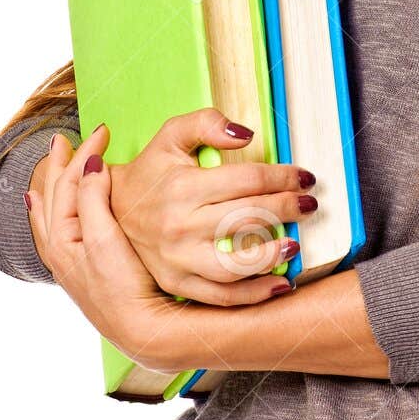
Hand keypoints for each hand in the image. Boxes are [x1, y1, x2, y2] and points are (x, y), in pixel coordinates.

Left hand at [26, 128, 188, 374]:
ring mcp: (68, 260)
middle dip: (59, 164)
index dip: (84, 154)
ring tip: (51, 168)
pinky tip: (48, 211)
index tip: (103, 133)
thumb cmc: (121, 287)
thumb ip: (92, 199)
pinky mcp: (82, 269)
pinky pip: (56, 230)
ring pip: (51, 212)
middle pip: (52, 195)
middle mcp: (58, 247)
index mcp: (61, 236)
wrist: (137, 329)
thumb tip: (89, 165)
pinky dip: (51, 211)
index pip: (68, 182)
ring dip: (53, 186)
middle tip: (65, 140)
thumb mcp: (105, 238)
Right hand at [107, 109, 316, 306]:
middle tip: (309, 204)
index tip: (304, 178)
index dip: (283, 178)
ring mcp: (178, 259)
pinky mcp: (177, 283)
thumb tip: (246, 134)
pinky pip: (221, 296)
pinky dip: (254, 294)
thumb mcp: (171, 136)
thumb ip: (206, 123)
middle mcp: (180, 225)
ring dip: (273, 256)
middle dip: (288, 209)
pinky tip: (280, 284)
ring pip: (236, 265)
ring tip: (295, 244)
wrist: (109, 210)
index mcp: (183, 187)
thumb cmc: (150, 171)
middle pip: (249, 218)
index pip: (248, 181)